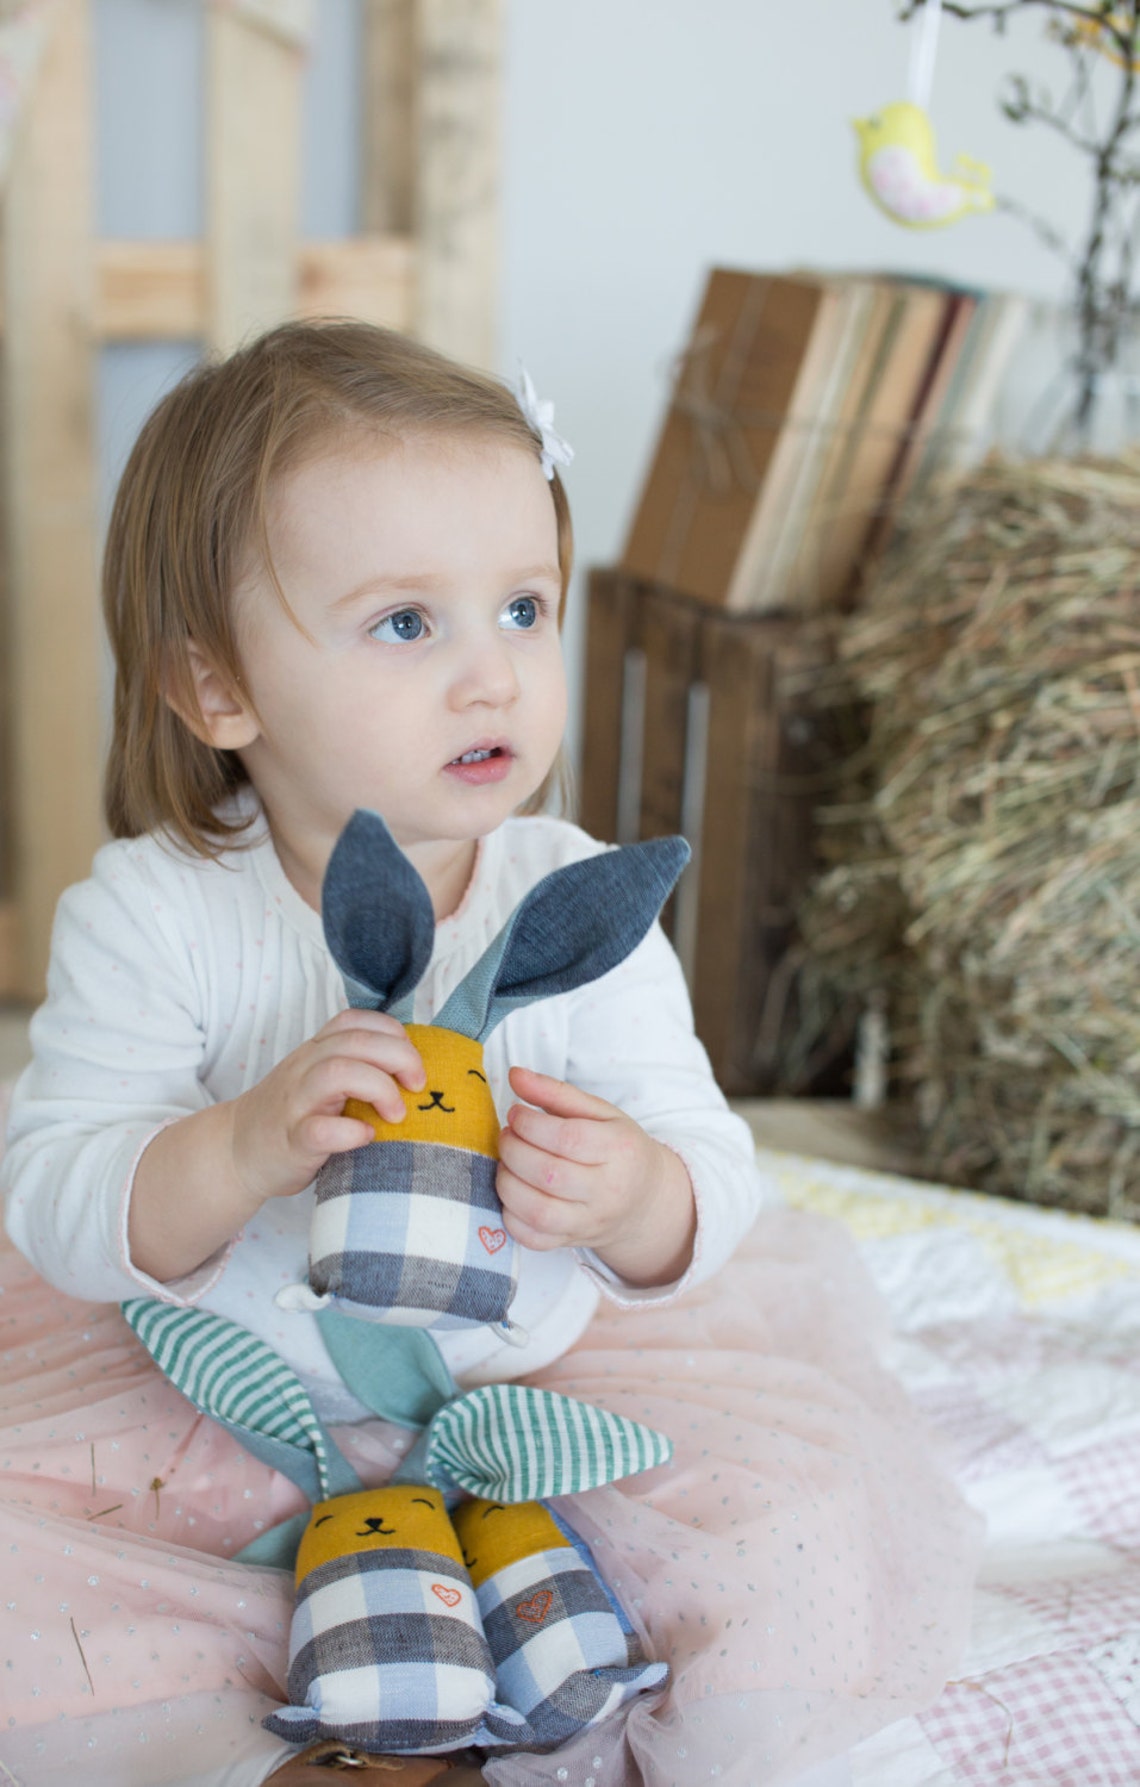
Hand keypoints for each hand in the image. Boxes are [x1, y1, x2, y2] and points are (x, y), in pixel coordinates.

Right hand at [229, 1008, 425, 1207]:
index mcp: (315, 1052)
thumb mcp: (318, 1079)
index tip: (412, 1062)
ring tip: (396, 1115)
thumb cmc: (292, 1116)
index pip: (356, 1021)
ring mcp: (296, 1104)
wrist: (235, 1151)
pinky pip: (320, 1130)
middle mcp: (305, 1069)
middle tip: (417, 1087)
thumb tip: (412, 1069)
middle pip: (356, 1041)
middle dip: (399, 1058)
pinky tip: (366, 1137)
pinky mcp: (291, 1141)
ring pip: (338, 1072)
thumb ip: (353, 1066)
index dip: (393, 1034)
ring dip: (379, 1088)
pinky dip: (350, 1132)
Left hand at [497, 1067, 696, 1288]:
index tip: (516, 1113)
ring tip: (506, 1162)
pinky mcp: (571, 1243)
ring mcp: (590, 1223)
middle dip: (514, 1150)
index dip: (531, 1124)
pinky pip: (533, 1239)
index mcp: (620, 1151)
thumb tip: (514, 1074)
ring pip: (538, 1211)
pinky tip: (513, 1193)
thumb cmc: (618, 1149)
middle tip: (507, 1135)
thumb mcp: (599, 1113)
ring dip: (507, 1182)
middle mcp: (608, 1192)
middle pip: (549, 1174)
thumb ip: (556, 1092)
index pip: (569, 1139)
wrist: (644, 1201)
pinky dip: (511, 1217)